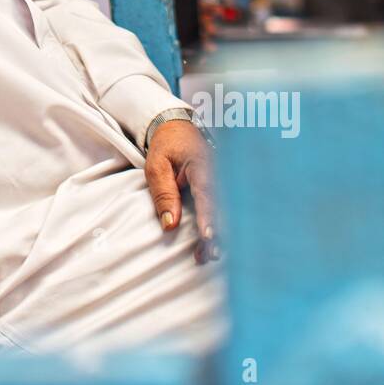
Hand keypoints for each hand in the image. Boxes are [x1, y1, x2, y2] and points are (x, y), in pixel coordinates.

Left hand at [145, 120, 217, 263]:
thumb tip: (170, 224)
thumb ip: (164, 193)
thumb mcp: (156, 167)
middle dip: (219, 233)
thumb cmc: (166, 147)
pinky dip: (222, 226)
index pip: (208, 193)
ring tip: (209, 256)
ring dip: (222, 234)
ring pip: (228, 211)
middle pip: (223, 207)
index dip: (209, 216)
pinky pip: (226, 209)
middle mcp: (220, 172)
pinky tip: (214, 245)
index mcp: (202, 164)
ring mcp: (225, 179)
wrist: (178, 128)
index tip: (208, 236)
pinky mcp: (224, 187)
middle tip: (210, 255)